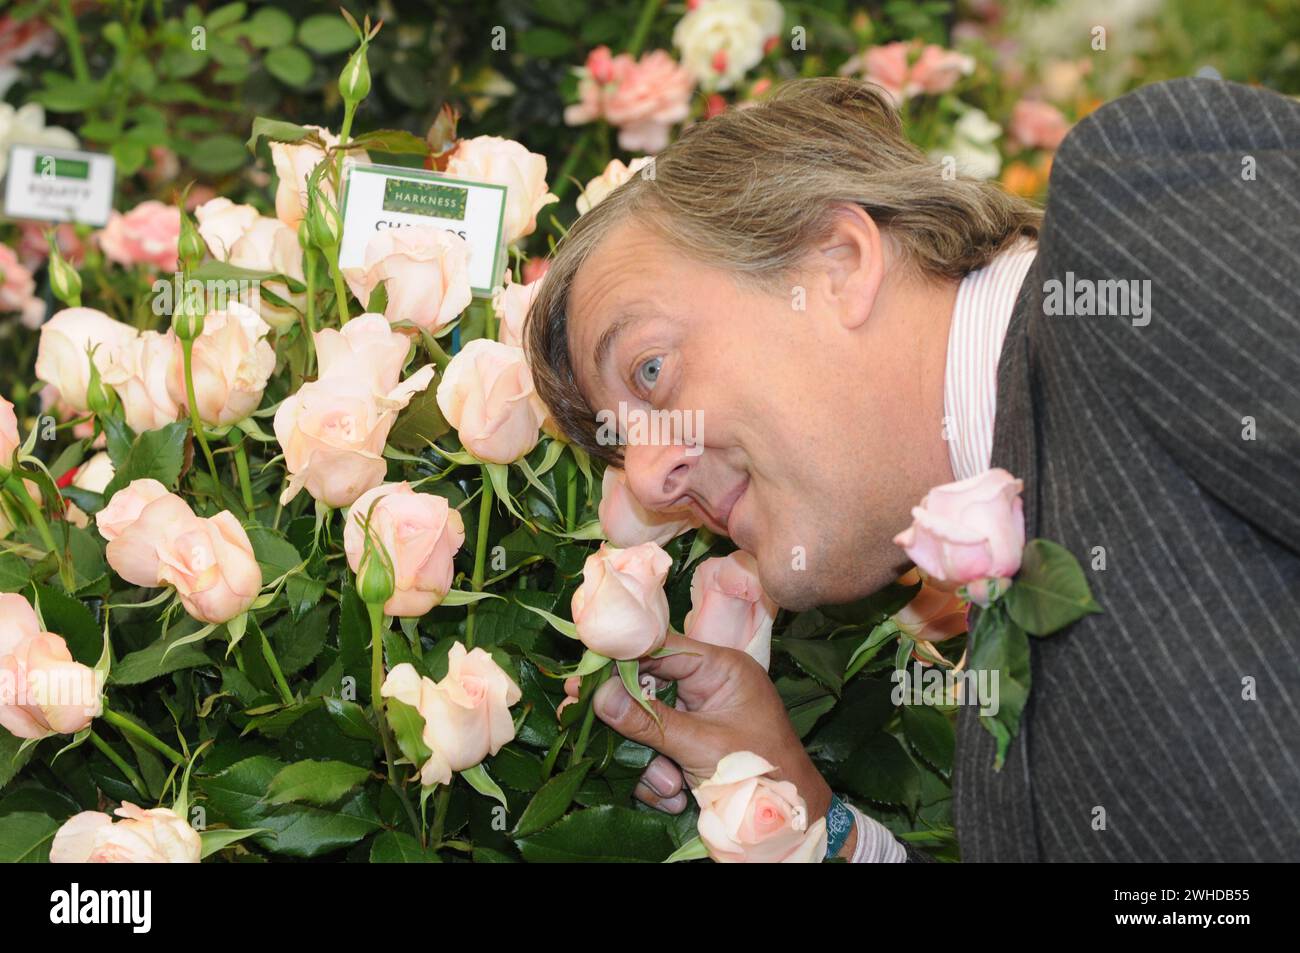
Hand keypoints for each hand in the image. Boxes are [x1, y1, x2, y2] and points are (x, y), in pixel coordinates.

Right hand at [564, 633, 832, 822]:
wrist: (792, 823)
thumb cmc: (760, 772)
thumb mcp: (702, 746)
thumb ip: (648, 721)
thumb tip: (598, 695)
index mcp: (721, 669)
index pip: (661, 647)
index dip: (620, 658)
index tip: (583, 674)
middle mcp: (707, 686)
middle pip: (646, 687)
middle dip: (631, 723)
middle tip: (578, 719)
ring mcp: (698, 718)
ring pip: (646, 725)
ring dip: (649, 762)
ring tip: (669, 788)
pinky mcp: (690, 747)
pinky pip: (655, 751)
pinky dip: (658, 779)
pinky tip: (675, 798)